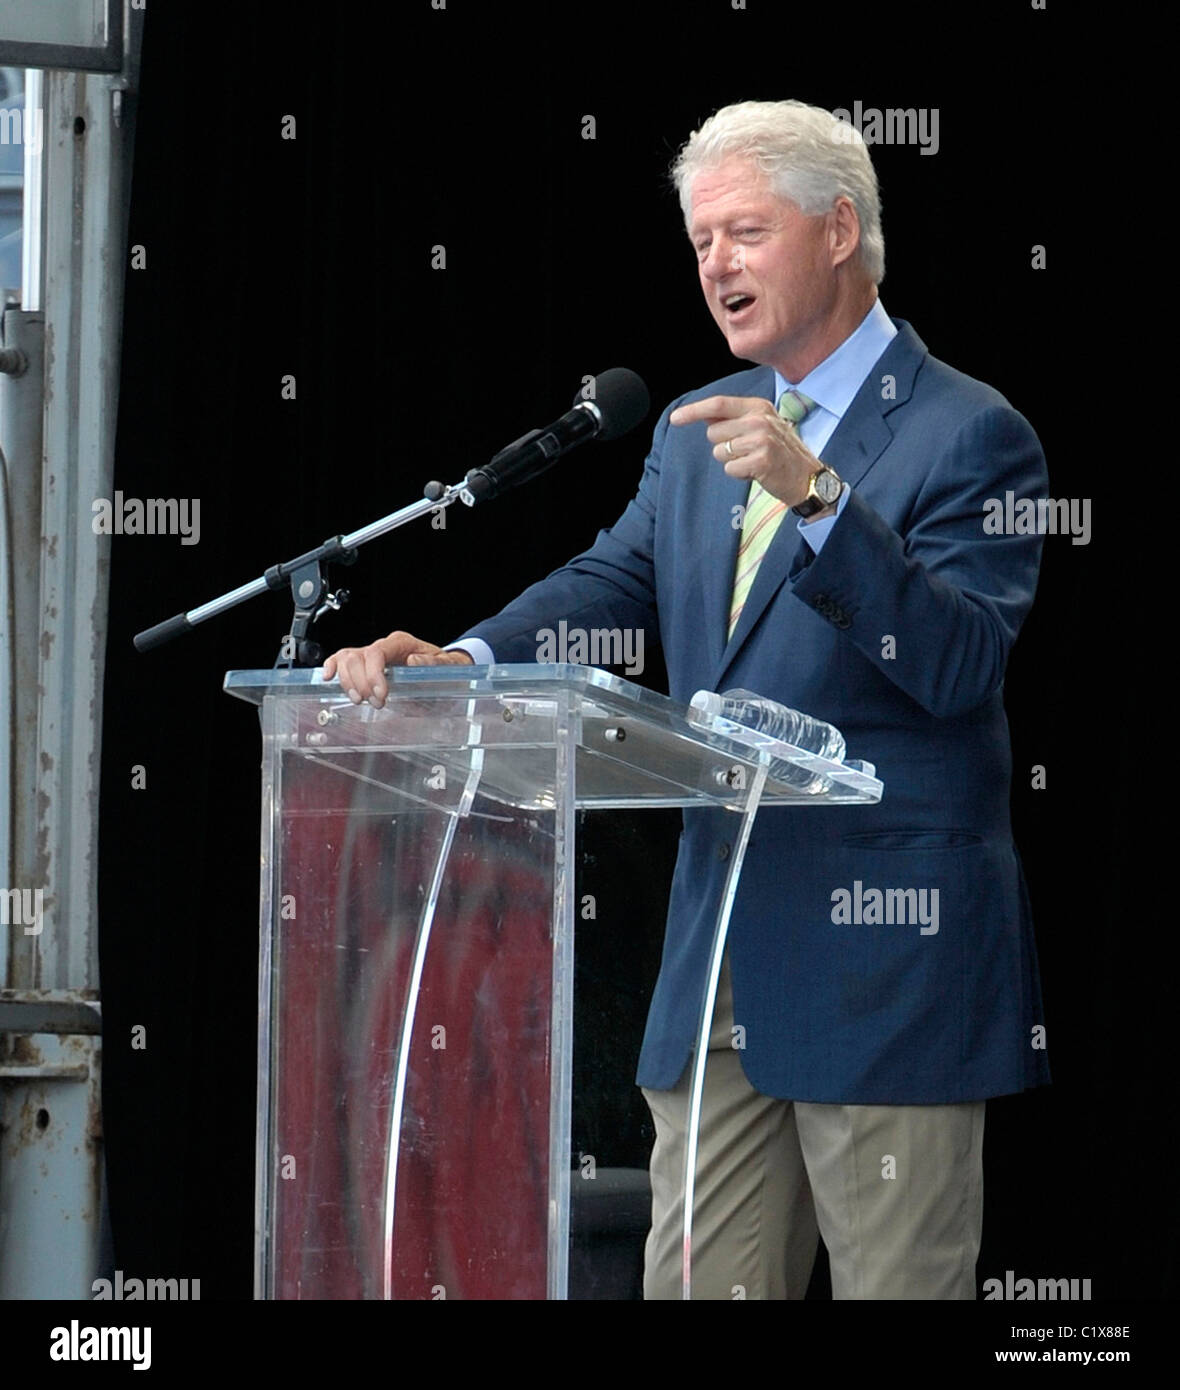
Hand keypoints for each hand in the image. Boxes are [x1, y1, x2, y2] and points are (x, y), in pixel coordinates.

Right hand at [321, 630, 473, 708]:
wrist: (442, 669)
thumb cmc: (442, 668)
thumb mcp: (447, 666)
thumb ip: (433, 663)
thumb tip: (415, 660)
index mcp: (401, 643)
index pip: (377, 653)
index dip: (373, 674)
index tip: (380, 695)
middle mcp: (383, 646)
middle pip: (357, 657)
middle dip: (362, 683)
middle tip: (376, 702)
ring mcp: (371, 654)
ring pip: (346, 659)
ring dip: (348, 682)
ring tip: (360, 700)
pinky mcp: (364, 664)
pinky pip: (341, 659)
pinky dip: (332, 667)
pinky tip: (329, 678)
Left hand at [669, 394, 819, 509]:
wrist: (807, 477)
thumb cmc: (779, 452)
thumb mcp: (761, 426)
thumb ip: (733, 419)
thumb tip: (702, 415)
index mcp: (758, 407)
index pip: (718, 405)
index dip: (694, 411)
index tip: (675, 418)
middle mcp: (760, 419)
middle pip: (714, 433)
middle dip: (723, 446)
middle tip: (746, 451)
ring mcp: (762, 440)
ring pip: (719, 452)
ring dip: (732, 461)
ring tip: (753, 461)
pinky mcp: (761, 461)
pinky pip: (730, 469)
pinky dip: (739, 474)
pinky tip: (756, 472)